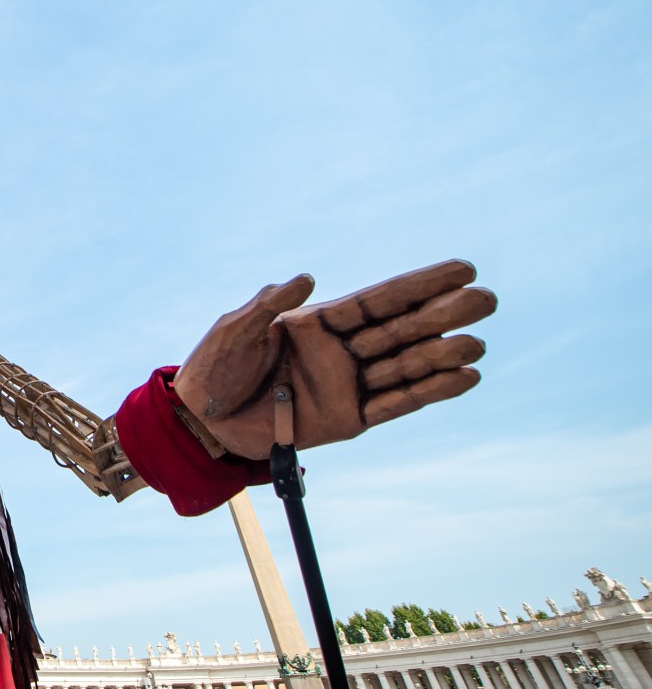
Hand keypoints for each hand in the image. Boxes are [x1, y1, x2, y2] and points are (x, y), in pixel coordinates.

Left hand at [173, 260, 494, 458]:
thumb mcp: (236, 328)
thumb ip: (270, 303)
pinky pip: (396, 404)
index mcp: (320, 322)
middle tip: (487, 299)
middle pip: (403, 328)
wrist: (202, 420)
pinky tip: (464, 377)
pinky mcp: (347, 419)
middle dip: (444, 313)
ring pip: (406, 365)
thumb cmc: (213, 369)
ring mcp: (347, 385)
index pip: (380, 300)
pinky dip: (429, 392)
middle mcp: (341, 351)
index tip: (462, 269)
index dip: (421, 285)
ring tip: (477, 342)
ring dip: (443, 353)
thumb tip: (308, 276)